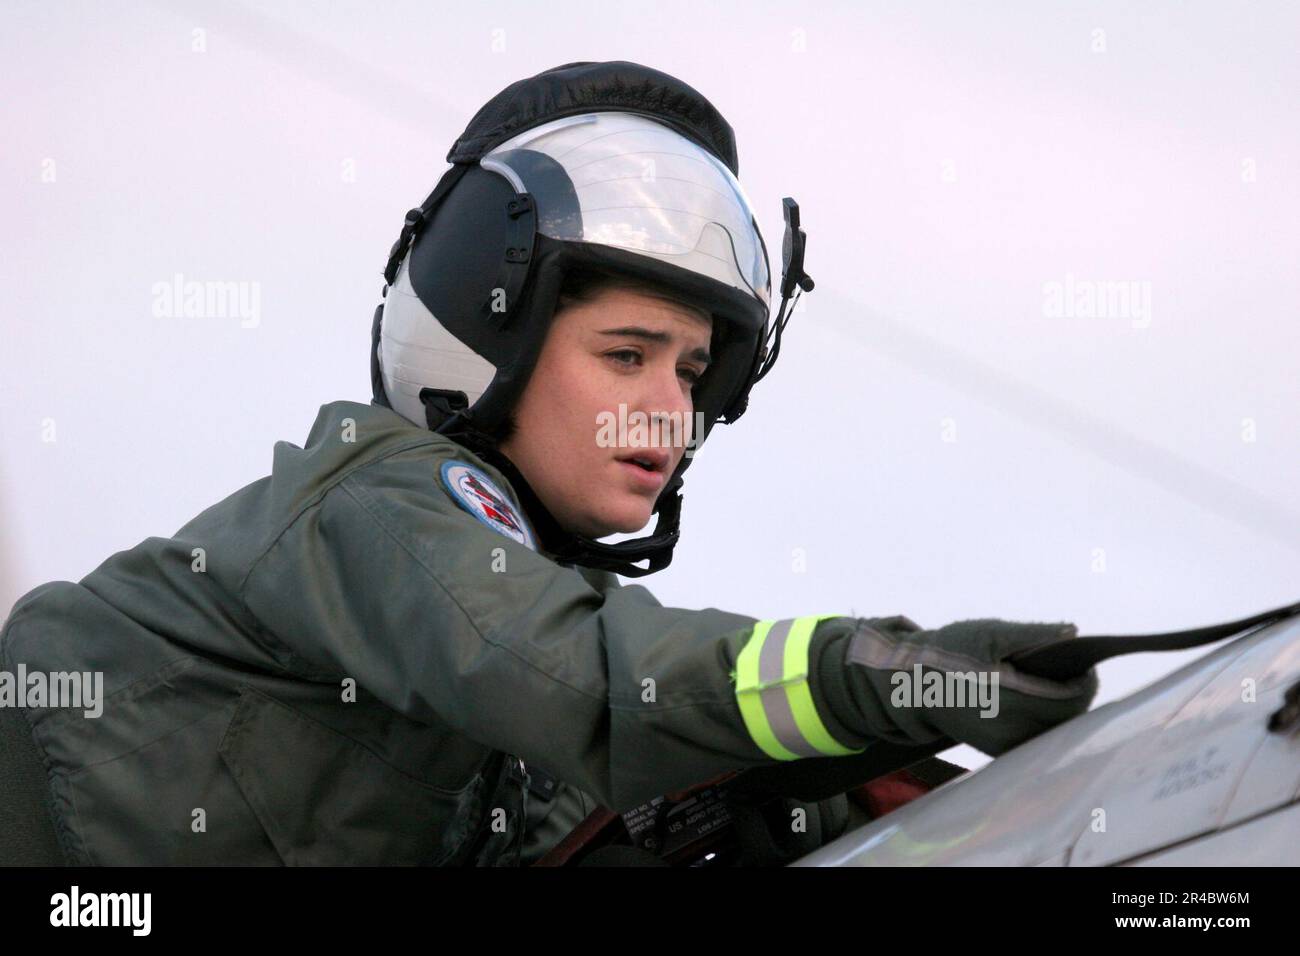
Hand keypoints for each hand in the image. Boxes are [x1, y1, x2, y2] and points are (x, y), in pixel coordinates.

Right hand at [840, 616, 1097, 756]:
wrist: (907, 681)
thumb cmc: (947, 651)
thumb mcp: (988, 632)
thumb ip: (1034, 633)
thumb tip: (1074, 632)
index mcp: (1011, 699)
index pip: (1072, 700)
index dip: (1084, 680)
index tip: (1081, 663)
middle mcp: (1010, 730)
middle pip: (1067, 719)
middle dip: (1074, 694)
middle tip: (1068, 671)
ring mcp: (1003, 744)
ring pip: (1053, 731)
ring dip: (1060, 709)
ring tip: (1048, 683)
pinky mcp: (996, 749)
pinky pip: (1034, 738)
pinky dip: (1043, 720)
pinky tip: (1030, 699)